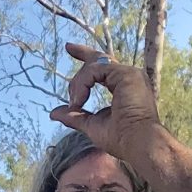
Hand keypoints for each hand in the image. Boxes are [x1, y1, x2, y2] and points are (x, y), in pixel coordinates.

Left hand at [51, 42, 161, 164]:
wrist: (138, 144)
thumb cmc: (121, 138)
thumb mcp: (91, 124)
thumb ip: (74, 116)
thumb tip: (54, 113)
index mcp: (124, 87)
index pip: (104, 67)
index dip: (87, 57)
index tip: (70, 48)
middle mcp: (129, 77)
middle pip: (101, 59)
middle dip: (83, 53)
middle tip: (68, 47)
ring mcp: (129, 74)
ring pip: (94, 66)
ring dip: (78, 84)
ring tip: (75, 103)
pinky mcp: (126, 74)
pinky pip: (95, 70)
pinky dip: (83, 84)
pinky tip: (79, 100)